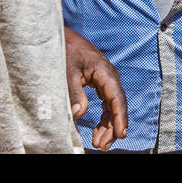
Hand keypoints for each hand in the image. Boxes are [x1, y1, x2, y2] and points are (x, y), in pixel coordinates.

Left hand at [64, 27, 127, 149]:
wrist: (61, 36)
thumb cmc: (65, 50)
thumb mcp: (67, 71)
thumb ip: (74, 92)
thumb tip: (79, 113)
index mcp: (105, 71)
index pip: (116, 98)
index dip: (119, 117)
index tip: (120, 134)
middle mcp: (109, 76)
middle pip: (117, 105)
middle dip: (112, 127)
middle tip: (103, 145)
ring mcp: (106, 80)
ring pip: (112, 106)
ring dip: (108, 125)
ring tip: (99, 143)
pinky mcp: (100, 83)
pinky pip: (106, 103)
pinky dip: (103, 118)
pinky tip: (98, 130)